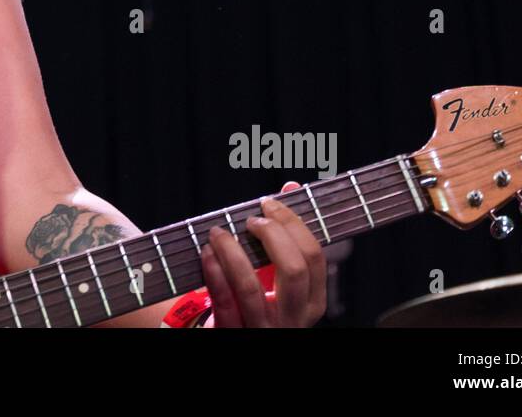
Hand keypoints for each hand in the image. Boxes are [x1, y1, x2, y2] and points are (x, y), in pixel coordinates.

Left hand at [199, 181, 326, 326]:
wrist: (235, 335)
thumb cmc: (257, 300)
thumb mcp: (277, 273)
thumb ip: (286, 233)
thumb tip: (291, 187)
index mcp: (311, 301)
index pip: (314, 257)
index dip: (292, 224)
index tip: (269, 205)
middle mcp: (292, 318)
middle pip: (293, 271)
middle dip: (271, 236)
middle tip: (251, 220)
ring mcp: (262, 328)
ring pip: (250, 288)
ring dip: (231, 252)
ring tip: (217, 233)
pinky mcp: (233, 333)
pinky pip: (223, 301)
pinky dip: (213, 272)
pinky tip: (207, 252)